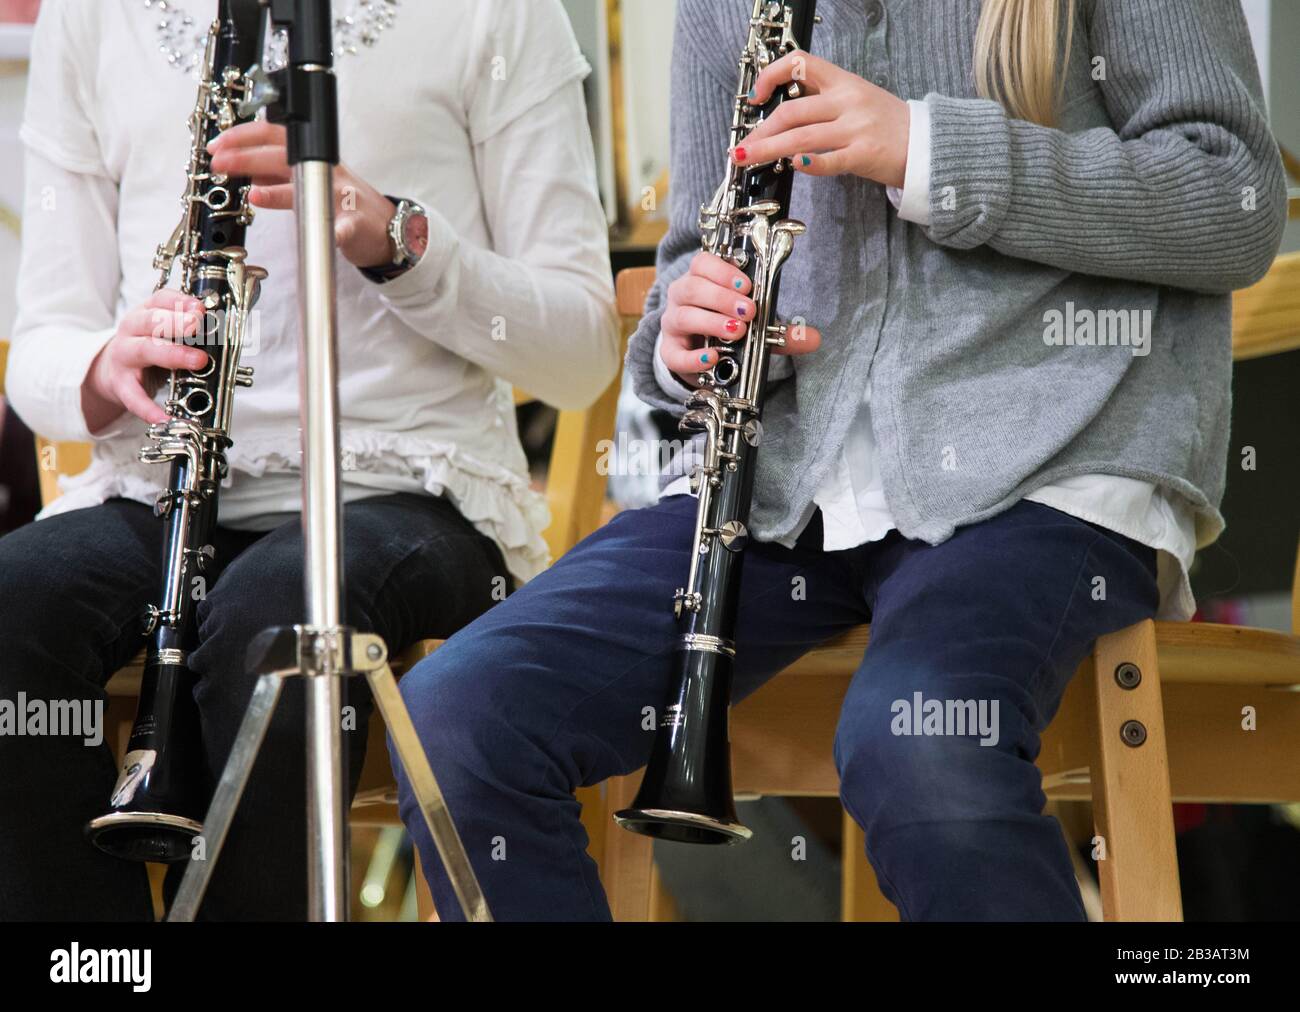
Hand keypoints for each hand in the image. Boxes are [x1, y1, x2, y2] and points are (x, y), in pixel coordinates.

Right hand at [82, 290, 209, 431]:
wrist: (113, 371)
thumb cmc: (149, 347)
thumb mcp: (165, 333)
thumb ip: (189, 330)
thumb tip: (223, 331)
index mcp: (145, 314)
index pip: (160, 300)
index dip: (180, 301)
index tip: (200, 306)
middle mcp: (132, 331)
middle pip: (151, 322)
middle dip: (176, 323)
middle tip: (197, 326)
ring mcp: (124, 357)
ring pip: (144, 351)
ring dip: (172, 355)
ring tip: (198, 360)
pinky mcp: (121, 385)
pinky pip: (134, 397)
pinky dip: (149, 408)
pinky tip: (165, 417)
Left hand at [207, 121, 397, 268]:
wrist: (386, 228)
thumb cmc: (345, 204)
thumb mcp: (309, 180)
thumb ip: (278, 174)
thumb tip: (244, 167)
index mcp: (311, 158)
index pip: (273, 135)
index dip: (243, 137)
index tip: (218, 146)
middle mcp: (325, 171)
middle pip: (283, 158)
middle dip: (248, 159)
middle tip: (220, 164)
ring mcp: (341, 198)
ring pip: (311, 189)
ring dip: (281, 192)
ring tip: (255, 194)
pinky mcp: (354, 226)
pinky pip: (343, 229)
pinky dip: (333, 232)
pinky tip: (322, 234)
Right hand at [659, 252, 821, 381]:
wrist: (700, 357)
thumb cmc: (726, 330)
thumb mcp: (756, 327)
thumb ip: (780, 332)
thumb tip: (814, 339)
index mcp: (701, 280)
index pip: (702, 264)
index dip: (722, 271)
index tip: (747, 284)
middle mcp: (682, 298)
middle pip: (691, 287)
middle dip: (721, 297)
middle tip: (748, 311)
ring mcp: (673, 324)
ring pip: (683, 316)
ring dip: (711, 322)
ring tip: (736, 331)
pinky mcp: (670, 352)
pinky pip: (673, 354)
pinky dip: (692, 357)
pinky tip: (712, 358)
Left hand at [733, 52, 909, 186]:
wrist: (926, 143)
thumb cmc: (887, 124)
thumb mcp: (856, 98)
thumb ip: (823, 100)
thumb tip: (782, 113)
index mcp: (843, 82)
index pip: (801, 64)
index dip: (771, 76)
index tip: (757, 97)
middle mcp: (847, 101)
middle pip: (792, 111)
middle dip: (761, 131)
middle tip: (742, 148)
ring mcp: (856, 128)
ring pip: (802, 137)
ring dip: (768, 149)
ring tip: (748, 159)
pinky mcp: (863, 154)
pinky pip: (830, 160)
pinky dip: (809, 163)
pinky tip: (792, 165)